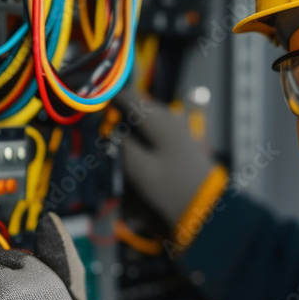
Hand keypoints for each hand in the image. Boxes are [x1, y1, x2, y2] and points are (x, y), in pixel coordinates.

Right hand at [111, 89, 219, 228]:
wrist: (206, 204)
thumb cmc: (172, 187)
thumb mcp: (141, 169)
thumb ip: (123, 145)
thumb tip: (108, 129)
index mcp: (160, 119)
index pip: (129, 96)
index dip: (108, 100)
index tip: (92, 113)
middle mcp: (170, 116)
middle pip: (138, 103)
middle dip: (117, 112)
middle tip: (99, 129)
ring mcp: (177, 126)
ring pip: (146, 114)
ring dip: (129, 122)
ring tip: (112, 138)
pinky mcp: (179, 138)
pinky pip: (154, 125)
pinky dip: (141, 131)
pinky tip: (132, 146)